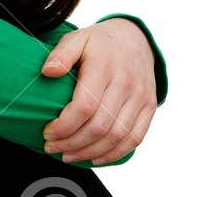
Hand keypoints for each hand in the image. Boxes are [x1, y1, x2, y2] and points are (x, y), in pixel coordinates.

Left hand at [39, 18, 156, 165]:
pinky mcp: (150, 106)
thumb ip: (61, 53)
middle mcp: (126, 84)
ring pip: (116, 136)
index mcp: (105, 67)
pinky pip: (135, 138)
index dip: (64, 126)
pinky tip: (94, 158)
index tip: (47, 132)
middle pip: (99, 126)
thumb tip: (48, 72)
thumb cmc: (99, 43)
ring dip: (89, 152)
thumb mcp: (77, 38)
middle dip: (72, 143)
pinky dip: (114, 153)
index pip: (84, 106)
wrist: (135, 38)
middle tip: (52, 147)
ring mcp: (141, 97)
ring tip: (68, 155)